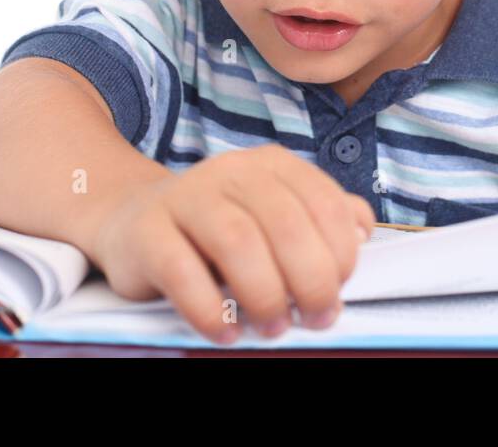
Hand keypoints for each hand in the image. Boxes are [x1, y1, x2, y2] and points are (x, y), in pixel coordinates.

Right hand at [90, 144, 374, 344]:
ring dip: (264, 295)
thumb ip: (322, 216)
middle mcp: (231, 171)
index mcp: (272, 166)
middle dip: (310, 281)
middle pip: (286, 224)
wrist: (133, 220)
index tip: (338, 292)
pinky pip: (180, 270)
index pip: (325, 203)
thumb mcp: (274, 212)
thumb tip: (364, 230)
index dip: (341, 254)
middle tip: (313, 319)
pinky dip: (209, 309)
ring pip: (238, 241)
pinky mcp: (146, 231)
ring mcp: (186, 197)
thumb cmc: (217, 228)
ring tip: (271, 328)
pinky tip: (224, 332)